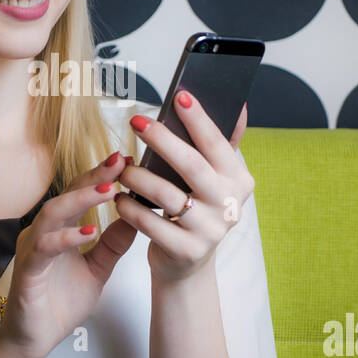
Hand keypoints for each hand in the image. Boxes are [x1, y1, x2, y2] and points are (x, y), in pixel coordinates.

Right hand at [0, 150, 136, 357]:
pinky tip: (90, 232)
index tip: (130, 161)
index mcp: (60, 230)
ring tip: (109, 190)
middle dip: (94, 176)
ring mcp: (32, 249)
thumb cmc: (58, 305)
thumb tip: (135, 219)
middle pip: (67, 194)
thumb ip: (112, 245)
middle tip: (121, 161)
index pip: (81, 194)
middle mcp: (43, 233)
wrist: (33, 342)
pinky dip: (67, 238)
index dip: (103, 176)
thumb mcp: (97, 270)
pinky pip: (45, 248)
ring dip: (81, 199)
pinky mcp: (27, 270)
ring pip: (53, 213)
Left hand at [115, 93, 252, 282]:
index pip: (218, 144)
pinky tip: (119, 198)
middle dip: (162, 139)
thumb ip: (224, 144)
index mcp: (238, 180)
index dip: (199, 120)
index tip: (180, 96)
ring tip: (121, 168)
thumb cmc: (196, 209)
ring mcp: (210, 231)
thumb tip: (239, 106)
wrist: (187, 261)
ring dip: (138, 177)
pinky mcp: (186, 251)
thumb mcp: (215, 180)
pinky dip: (130, 208)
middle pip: (192, 165)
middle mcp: (229, 205)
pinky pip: (150, 224)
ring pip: (167, 195)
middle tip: (136, 121)